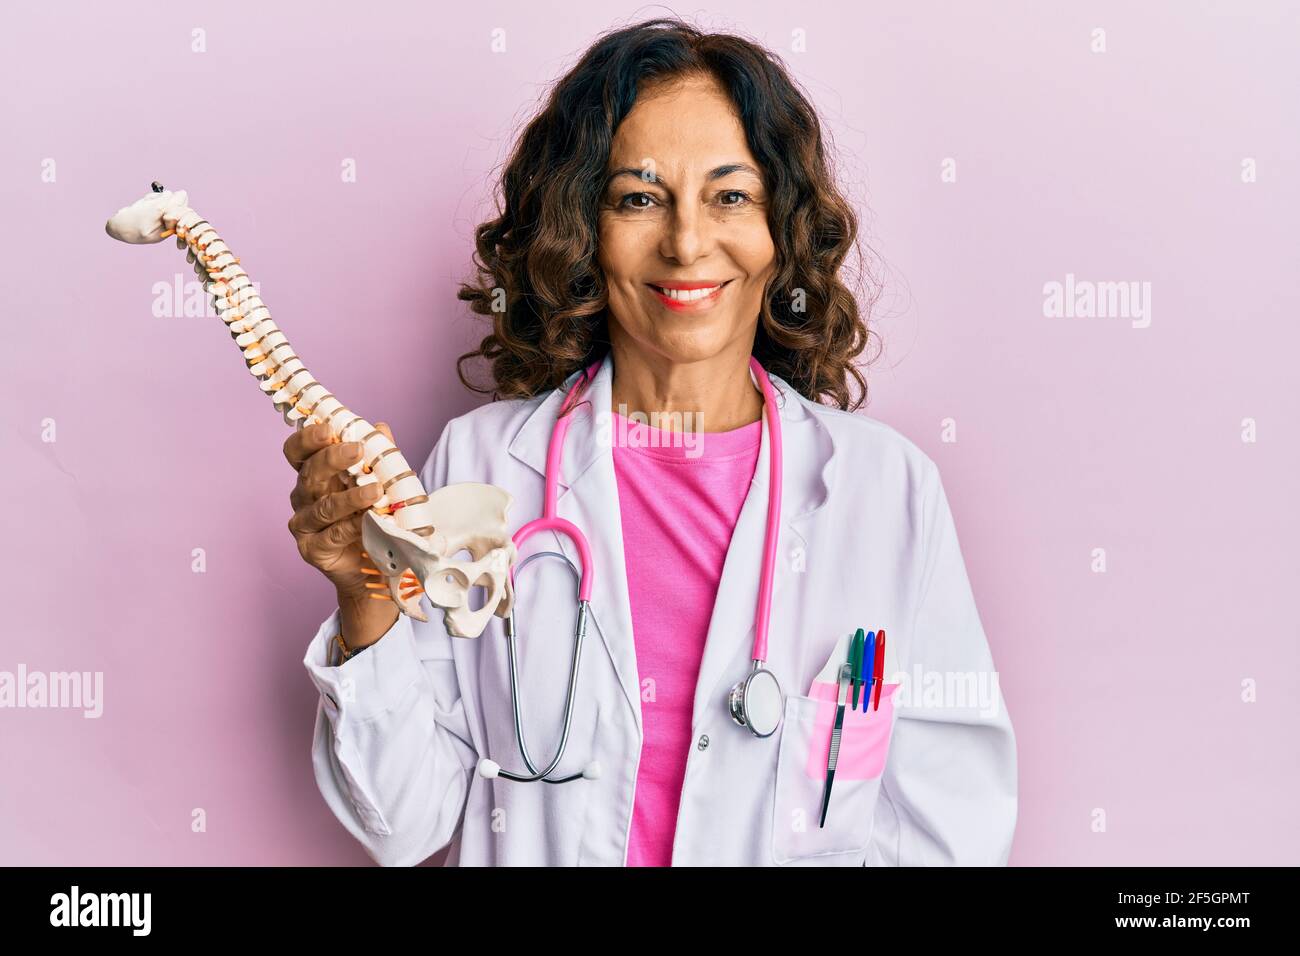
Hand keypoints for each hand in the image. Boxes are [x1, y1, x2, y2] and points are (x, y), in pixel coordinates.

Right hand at [283, 420, 394, 601]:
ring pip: (322, 507)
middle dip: (332, 459)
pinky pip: (332, 535)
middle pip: (308, 474)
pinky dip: (353, 526)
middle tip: (357, 450)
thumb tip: (381, 429)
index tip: (328, 428)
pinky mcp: (312, 549)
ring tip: (375, 490)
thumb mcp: (379, 482)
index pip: (299, 452)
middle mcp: (304, 497)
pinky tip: (370, 520)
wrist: (378, 564)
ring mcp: (305, 524)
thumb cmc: (373, 516)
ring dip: (350, 497)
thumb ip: (378, 457)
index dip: (308, 438)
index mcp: (315, 476)